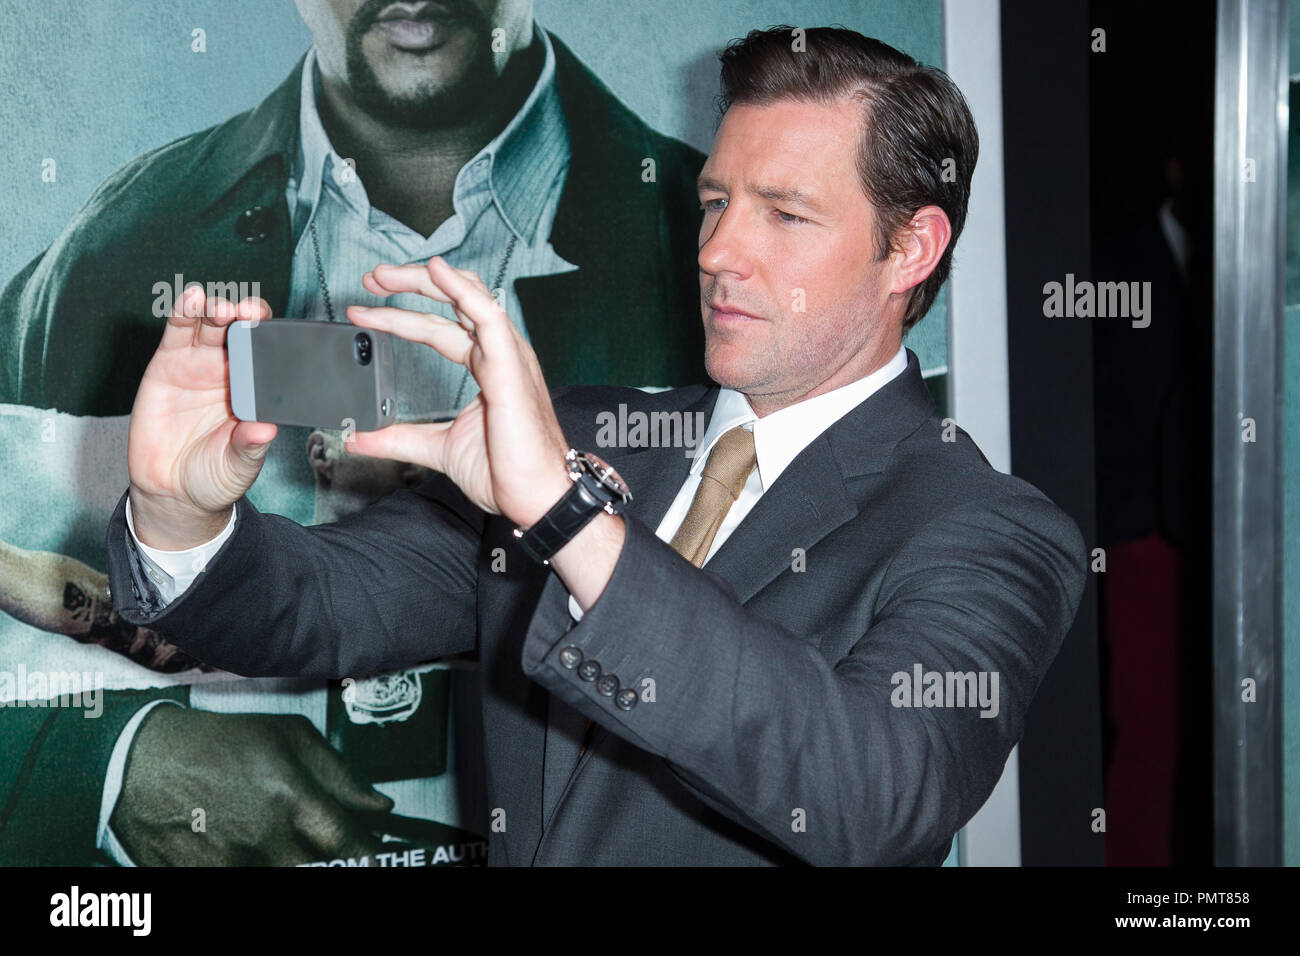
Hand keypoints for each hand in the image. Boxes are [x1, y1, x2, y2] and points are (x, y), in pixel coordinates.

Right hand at [112, 708, 393, 865]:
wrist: (139, 761)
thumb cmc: (218, 744)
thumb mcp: (288, 737)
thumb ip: (340, 775)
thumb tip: (379, 807)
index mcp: (289, 795)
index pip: (346, 843)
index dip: (369, 856)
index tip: (376, 859)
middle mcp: (262, 835)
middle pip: (319, 871)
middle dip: (331, 864)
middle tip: (324, 848)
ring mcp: (229, 863)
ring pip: (281, 878)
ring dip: (289, 862)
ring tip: (277, 840)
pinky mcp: (199, 880)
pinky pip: (242, 881)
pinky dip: (252, 866)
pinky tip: (242, 848)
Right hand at [126, 287, 276, 548]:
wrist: (172, 491)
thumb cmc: (215, 476)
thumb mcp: (238, 465)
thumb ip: (249, 446)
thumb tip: (265, 430)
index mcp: (256, 391)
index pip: (271, 355)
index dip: (275, 339)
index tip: (279, 334)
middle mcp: (231, 372)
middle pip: (243, 332)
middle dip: (247, 316)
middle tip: (248, 313)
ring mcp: (200, 365)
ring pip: (212, 325)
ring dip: (217, 308)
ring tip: (220, 308)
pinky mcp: (168, 363)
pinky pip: (178, 332)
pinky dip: (184, 311)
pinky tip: (190, 298)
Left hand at [343, 257, 571, 527]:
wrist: (535, 496)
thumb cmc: (506, 473)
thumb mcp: (437, 448)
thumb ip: (398, 438)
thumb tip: (358, 437)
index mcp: (486, 367)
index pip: (439, 327)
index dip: (401, 316)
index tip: (363, 312)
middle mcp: (498, 354)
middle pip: (452, 302)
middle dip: (409, 286)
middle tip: (370, 281)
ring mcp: (508, 355)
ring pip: (466, 298)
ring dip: (423, 281)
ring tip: (383, 276)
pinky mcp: (511, 365)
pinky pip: (487, 315)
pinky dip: (460, 289)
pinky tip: (436, 272)